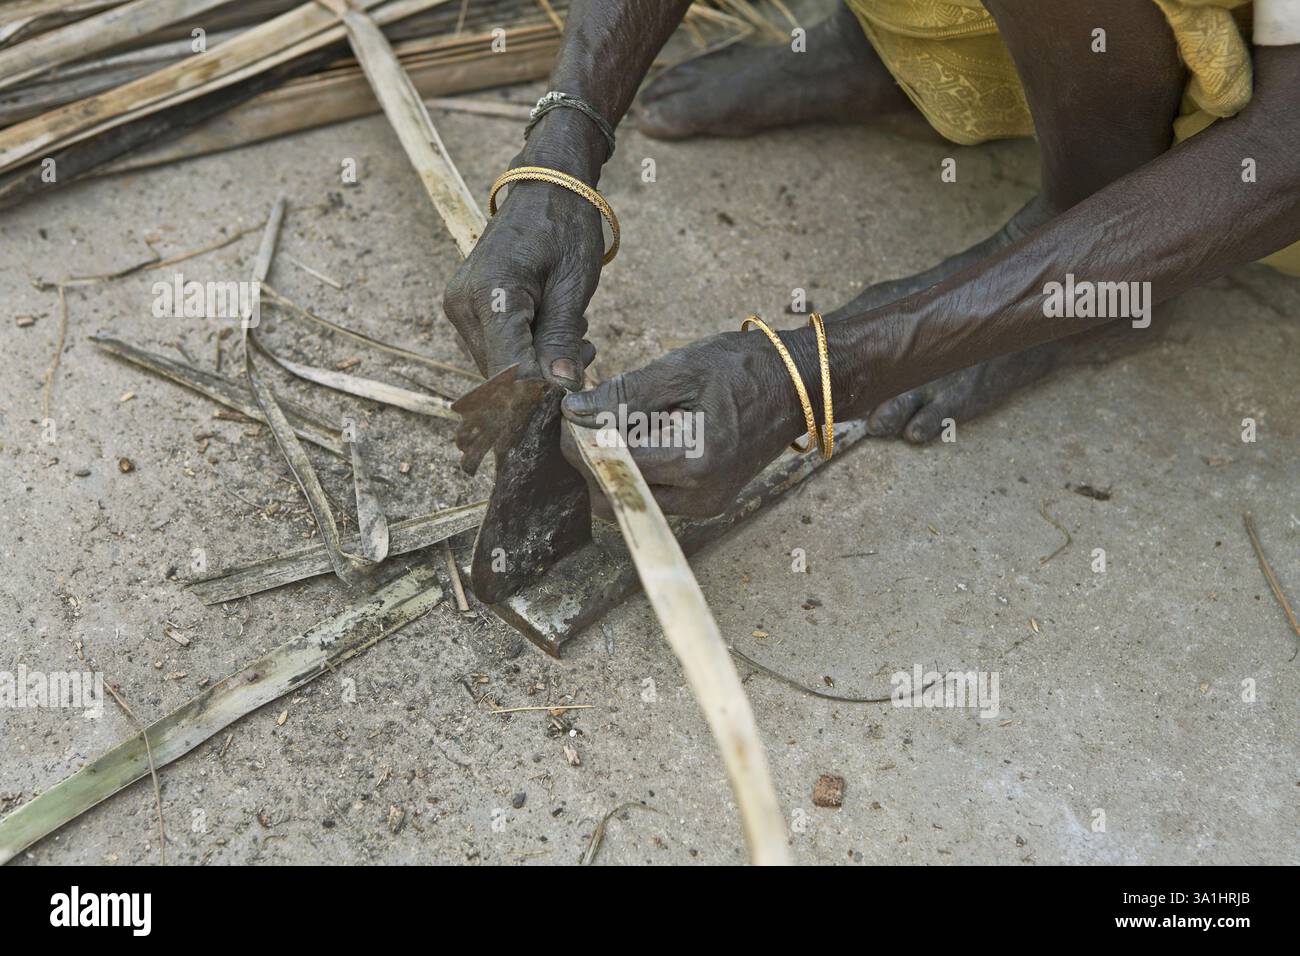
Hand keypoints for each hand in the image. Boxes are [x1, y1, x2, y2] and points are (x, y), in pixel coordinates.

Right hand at [443, 115, 606, 387]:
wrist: (544, 185)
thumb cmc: (564, 226)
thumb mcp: (574, 284)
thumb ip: (563, 338)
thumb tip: (560, 388)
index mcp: (490, 292)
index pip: (509, 369)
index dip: (538, 394)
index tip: (569, 399)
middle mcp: (463, 303)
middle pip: (500, 374)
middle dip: (543, 379)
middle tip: (586, 355)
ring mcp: (459, 308)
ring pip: (498, 367)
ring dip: (538, 366)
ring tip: (577, 339)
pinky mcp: (466, 310)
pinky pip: (496, 350)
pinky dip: (527, 352)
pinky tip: (556, 332)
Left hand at [559, 330, 810, 516]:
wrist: (800, 385)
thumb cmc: (747, 369)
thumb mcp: (683, 368)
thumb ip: (626, 393)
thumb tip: (575, 410)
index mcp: (695, 461)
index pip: (613, 463)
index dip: (580, 440)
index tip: (569, 413)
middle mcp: (701, 496)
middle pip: (616, 493)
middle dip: (592, 459)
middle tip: (588, 419)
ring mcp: (705, 505)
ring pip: (632, 498)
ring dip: (613, 465)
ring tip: (617, 422)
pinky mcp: (707, 503)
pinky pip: (655, 494)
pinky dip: (638, 469)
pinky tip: (641, 435)